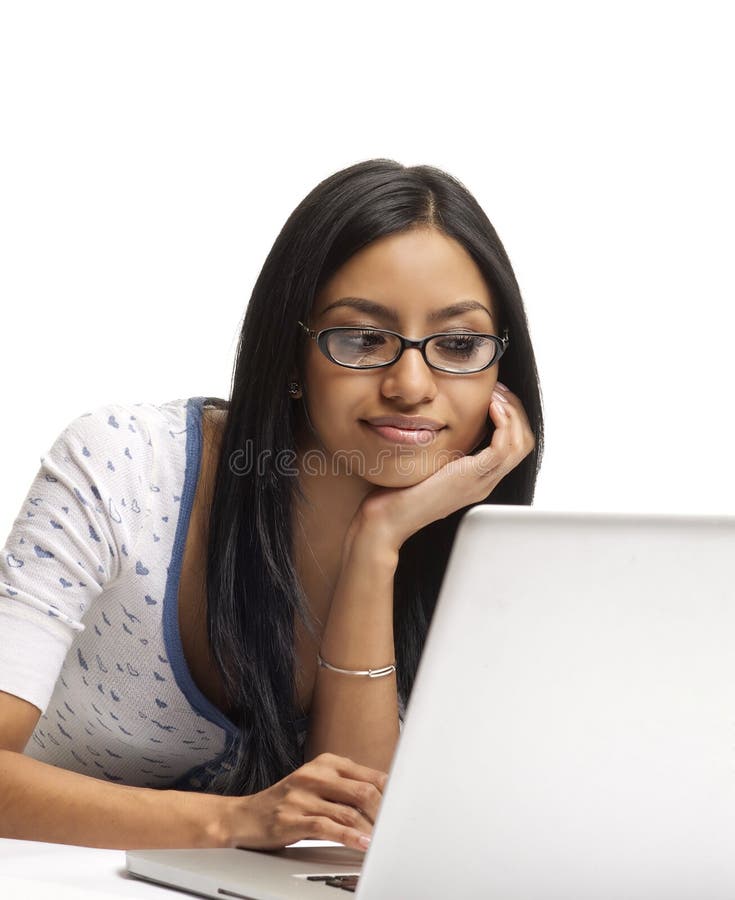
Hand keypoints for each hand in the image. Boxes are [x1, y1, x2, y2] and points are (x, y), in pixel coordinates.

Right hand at [226, 752, 387, 851]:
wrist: (244, 817)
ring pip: (347, 811)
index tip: (405, 808)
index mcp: (326, 762)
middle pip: (362, 791)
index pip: (368, 775)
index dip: (391, 793)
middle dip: (384, 814)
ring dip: (370, 829)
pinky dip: (348, 837)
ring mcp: (302, 795)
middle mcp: (314, 774)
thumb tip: (386, 799)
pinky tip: (361, 844)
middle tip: (396, 829)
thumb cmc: (287, 803)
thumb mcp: (317, 786)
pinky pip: (327, 827)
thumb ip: (346, 788)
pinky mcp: (291, 818)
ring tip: (384, 841)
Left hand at [355, 382, 534, 550]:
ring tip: (495, 396)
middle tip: (498, 391)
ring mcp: (481, 481)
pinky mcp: (471, 478)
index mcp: (479, 477)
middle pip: (524, 442)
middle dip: (516, 410)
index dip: (511, 416)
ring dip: (512, 413)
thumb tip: (444, 420)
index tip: (495, 395)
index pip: (515, 444)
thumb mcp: (430, 462)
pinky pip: (503, 449)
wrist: (389, 519)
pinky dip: (503, 424)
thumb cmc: (400, 490)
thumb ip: (444, 446)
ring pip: (520, 444)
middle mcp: (485, 480)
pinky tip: (491, 407)